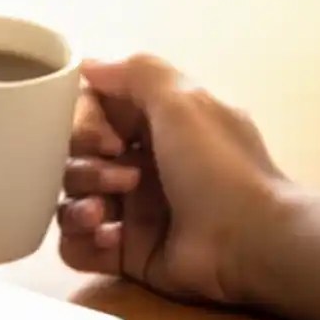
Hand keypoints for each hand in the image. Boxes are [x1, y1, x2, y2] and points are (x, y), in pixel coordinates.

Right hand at [59, 54, 285, 303]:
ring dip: (78, 207)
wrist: (250, 241)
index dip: (85, 126)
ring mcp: (130, 213)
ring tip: (104, 217)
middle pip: (73, 161)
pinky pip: (76, 247)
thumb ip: (136, 73)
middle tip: (123, 181)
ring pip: (69, 203)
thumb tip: (87, 65)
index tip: (107, 140)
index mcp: (155, 128)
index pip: (91, 116)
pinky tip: (109, 241)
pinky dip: (82, 243)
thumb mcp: (185, 102)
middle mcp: (138, 167)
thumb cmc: (219, 168)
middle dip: (85, 170)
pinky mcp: (125, 254)